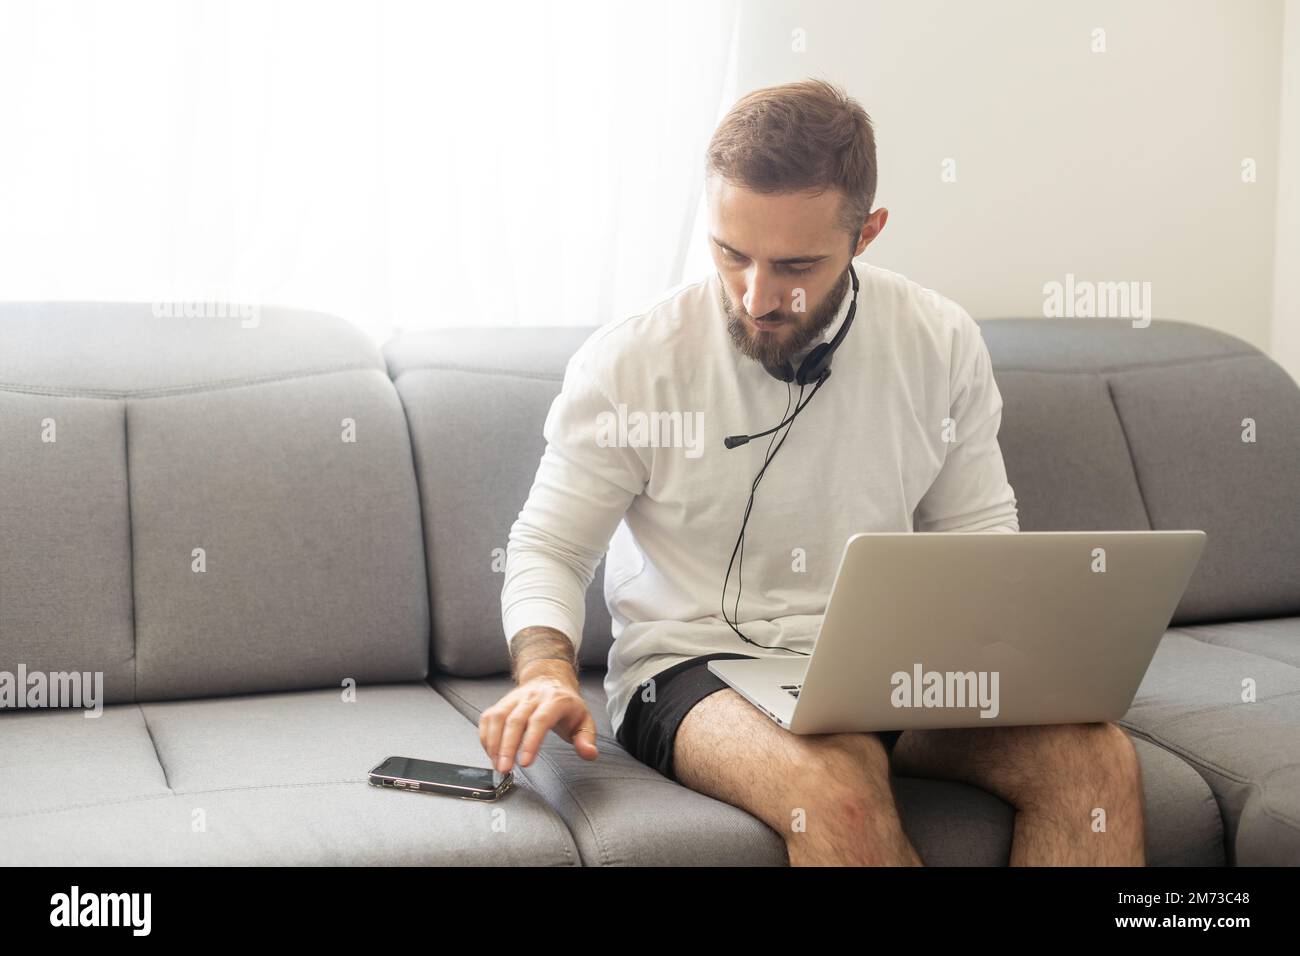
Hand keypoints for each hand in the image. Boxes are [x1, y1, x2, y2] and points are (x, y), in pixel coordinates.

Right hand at [479, 669, 598, 772]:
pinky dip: (486, 736)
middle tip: (504, 769)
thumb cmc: (566, 705)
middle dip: (507, 747)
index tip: (525, 763)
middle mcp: (532, 696)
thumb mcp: (584, 720)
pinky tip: (491, 753)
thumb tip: (589, 754)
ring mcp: (514, 698)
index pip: (540, 720)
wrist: (550, 679)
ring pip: (498, 717)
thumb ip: (586, 739)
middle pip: (515, 720)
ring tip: (497, 765)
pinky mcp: (502, 702)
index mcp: (555, 700)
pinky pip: (488, 717)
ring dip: (493, 743)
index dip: (531, 742)